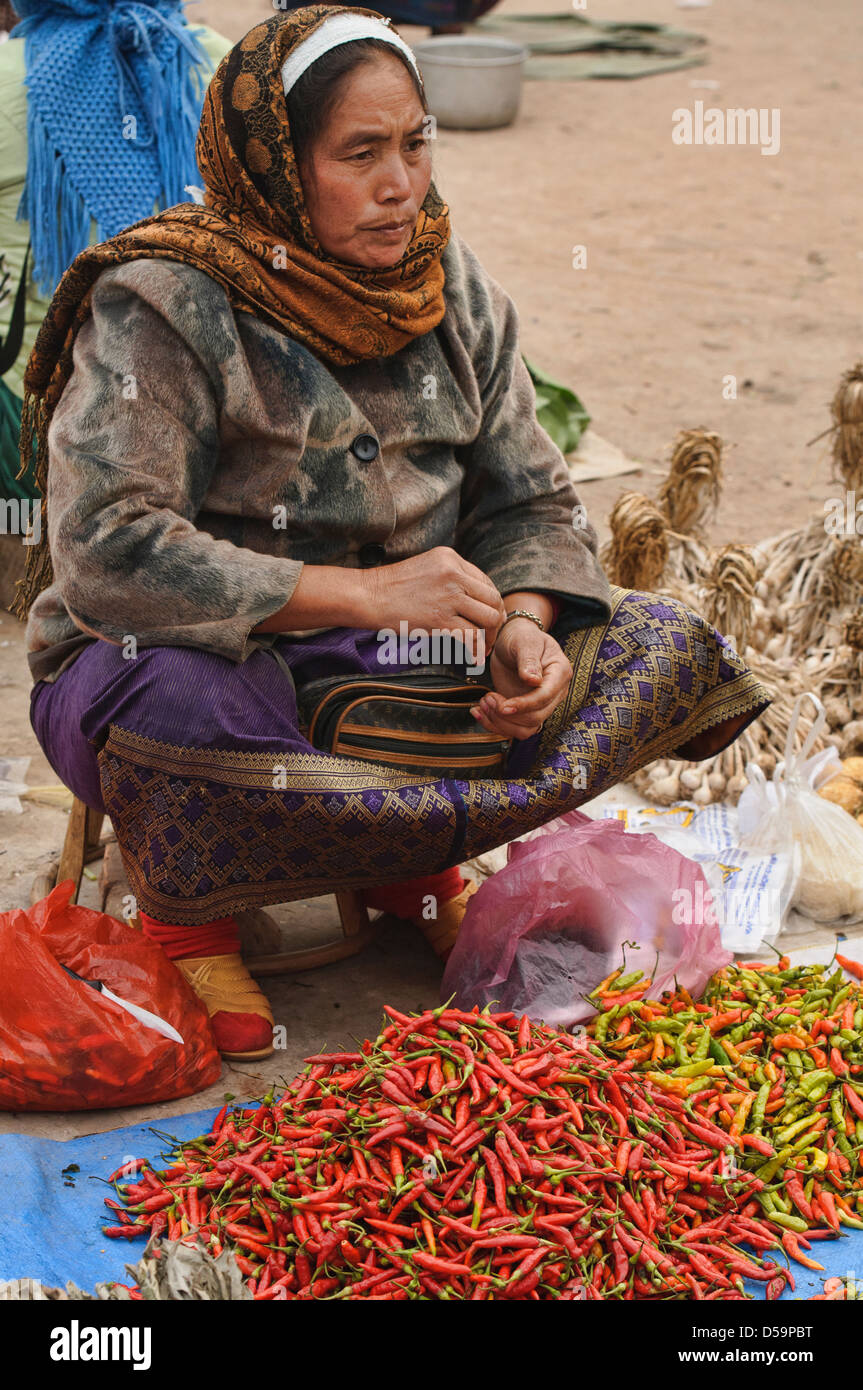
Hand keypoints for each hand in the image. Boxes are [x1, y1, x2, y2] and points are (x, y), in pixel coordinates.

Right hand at [361, 547, 506, 660]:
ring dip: (489, 636)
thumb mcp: (427, 566)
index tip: (488, 617)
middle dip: (496, 620)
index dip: (491, 603)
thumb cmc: (393, 586)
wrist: (369, 595)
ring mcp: (448, 596)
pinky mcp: (440, 619)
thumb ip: (451, 575)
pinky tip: (474, 656)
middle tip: (490, 635)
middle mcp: (454, 574)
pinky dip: (476, 649)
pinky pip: (471, 637)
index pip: (486, 581)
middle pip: (493, 599)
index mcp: (451, 558)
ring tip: (483, 646)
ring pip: (488, 618)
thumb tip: (475, 597)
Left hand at [471, 618, 572, 739]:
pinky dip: (494, 725)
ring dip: (500, 723)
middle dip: (507, 714)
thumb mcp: (524, 641)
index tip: (503, 706)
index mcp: (560, 673)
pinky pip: (513, 728)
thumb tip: (534, 681)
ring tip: (483, 703)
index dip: (524, 705)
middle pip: (535, 718)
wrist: (513, 641)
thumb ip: (529, 660)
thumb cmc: (521, 636)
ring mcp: (539, 705)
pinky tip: (479, 711)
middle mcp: (554, 693)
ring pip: (525, 729)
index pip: (545, 697)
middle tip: (487, 698)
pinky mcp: (524, 711)